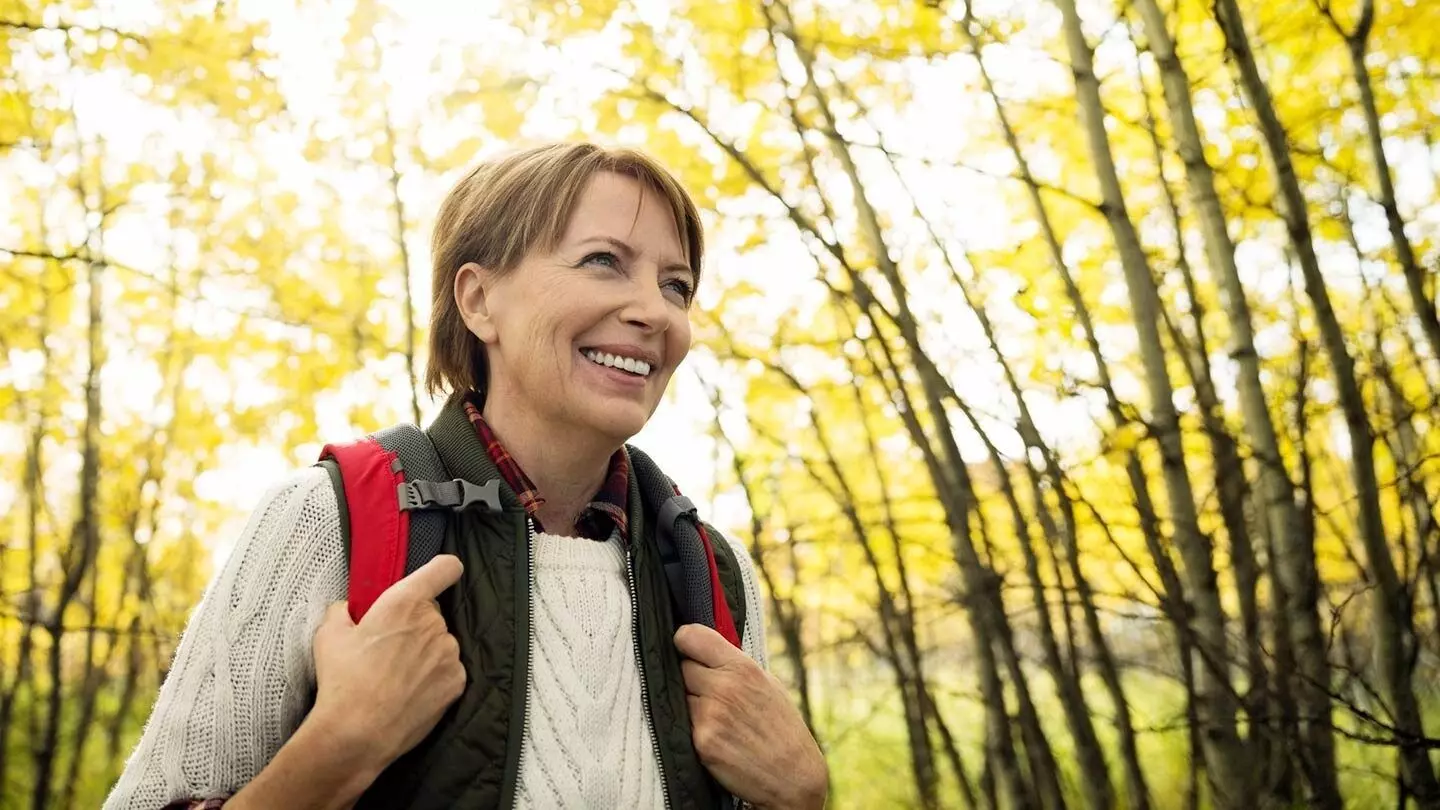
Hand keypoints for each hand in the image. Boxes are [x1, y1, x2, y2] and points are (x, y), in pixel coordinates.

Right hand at [310, 554, 466, 772]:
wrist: (358, 733)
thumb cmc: (342, 680)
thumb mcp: (329, 634)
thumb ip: (343, 610)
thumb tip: (348, 609)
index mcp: (405, 602)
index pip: (444, 568)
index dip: (442, 570)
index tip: (436, 578)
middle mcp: (434, 622)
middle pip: (431, 613)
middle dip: (414, 624)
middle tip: (389, 647)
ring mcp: (449, 653)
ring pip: (440, 643)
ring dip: (425, 652)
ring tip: (396, 676)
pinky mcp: (457, 681)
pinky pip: (448, 670)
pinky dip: (434, 677)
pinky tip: (410, 692)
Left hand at [676, 624, 827, 809]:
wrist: (792, 776)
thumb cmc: (782, 729)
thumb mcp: (767, 685)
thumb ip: (735, 666)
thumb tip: (706, 652)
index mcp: (743, 668)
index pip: (691, 636)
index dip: (684, 642)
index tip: (686, 649)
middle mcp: (724, 687)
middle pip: (681, 668)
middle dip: (689, 678)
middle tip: (705, 693)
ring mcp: (710, 715)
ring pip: (678, 698)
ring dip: (688, 705)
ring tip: (714, 718)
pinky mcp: (701, 741)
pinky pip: (682, 725)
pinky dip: (691, 729)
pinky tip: (713, 736)